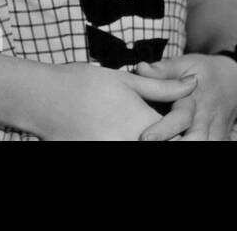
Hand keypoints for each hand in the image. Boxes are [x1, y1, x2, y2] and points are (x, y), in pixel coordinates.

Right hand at [22, 61, 196, 139]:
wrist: (42, 98)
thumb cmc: (83, 83)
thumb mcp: (125, 80)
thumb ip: (163, 87)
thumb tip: (194, 84)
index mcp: (143, 121)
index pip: (180, 131)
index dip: (182, 123)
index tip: (174, 112)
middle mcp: (133, 142)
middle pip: (167, 143)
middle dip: (169, 134)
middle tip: (153, 123)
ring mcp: (115, 151)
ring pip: (144, 148)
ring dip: (149, 139)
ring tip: (136, 128)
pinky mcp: (99, 155)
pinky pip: (121, 151)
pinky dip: (124, 141)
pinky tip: (114, 132)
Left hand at [134, 53, 236, 139]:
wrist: (233, 81)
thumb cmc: (202, 71)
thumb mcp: (184, 63)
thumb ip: (162, 69)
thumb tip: (140, 68)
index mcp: (194, 98)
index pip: (181, 117)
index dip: (164, 129)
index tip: (145, 137)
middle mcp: (205, 117)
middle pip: (196, 139)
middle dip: (175, 144)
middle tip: (149, 144)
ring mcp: (214, 130)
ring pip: (205, 144)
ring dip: (186, 145)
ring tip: (161, 147)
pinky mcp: (219, 138)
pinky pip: (210, 145)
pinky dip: (195, 145)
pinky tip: (176, 142)